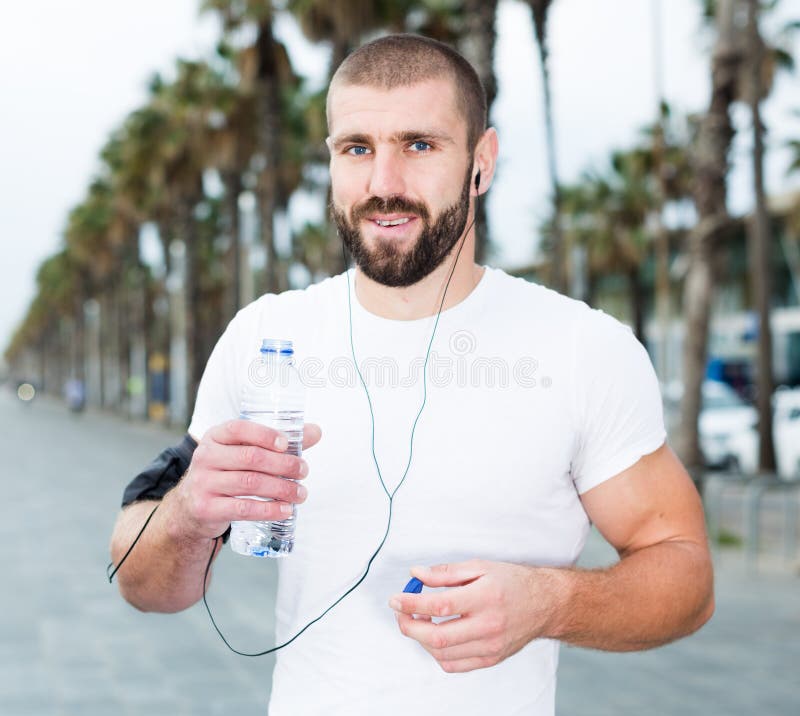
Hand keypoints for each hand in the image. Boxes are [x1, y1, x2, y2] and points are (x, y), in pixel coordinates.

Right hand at [169, 419, 321, 540]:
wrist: (191, 507)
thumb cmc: (227, 472)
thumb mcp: (244, 452)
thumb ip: (279, 442)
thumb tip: (316, 431)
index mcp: (215, 436)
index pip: (239, 429)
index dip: (264, 434)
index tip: (286, 444)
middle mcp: (206, 456)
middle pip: (251, 457)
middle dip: (283, 464)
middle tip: (304, 471)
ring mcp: (203, 483)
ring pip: (250, 483)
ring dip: (281, 488)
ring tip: (300, 493)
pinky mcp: (206, 508)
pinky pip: (242, 509)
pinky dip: (268, 510)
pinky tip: (285, 510)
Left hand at [389, 560, 560, 672]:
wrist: (544, 604)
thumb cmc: (512, 582)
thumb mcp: (480, 566)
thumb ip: (445, 572)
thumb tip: (416, 574)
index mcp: (485, 596)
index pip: (439, 606)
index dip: (411, 604)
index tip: (396, 599)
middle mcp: (488, 624)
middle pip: (437, 636)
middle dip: (409, 626)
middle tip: (400, 613)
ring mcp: (490, 646)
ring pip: (442, 653)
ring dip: (421, 640)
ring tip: (417, 622)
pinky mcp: (491, 658)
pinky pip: (455, 665)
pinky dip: (437, 653)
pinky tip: (435, 637)